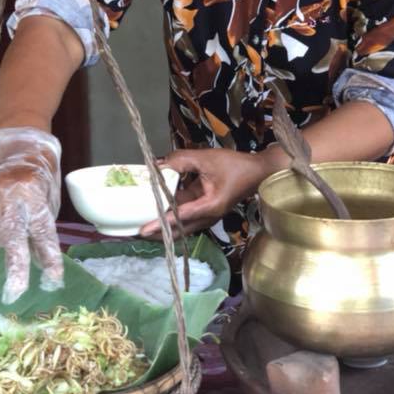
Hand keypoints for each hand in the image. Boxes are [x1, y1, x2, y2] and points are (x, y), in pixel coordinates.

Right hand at [0, 127, 63, 306]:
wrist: (13, 145)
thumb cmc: (38, 175)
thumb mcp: (48, 200)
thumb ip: (43, 231)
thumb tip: (41, 265)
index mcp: (36, 199)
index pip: (45, 236)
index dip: (50, 260)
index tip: (53, 283)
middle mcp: (12, 205)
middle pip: (14, 243)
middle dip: (14, 272)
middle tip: (13, 297)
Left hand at [139, 148, 271, 238]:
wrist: (259, 172)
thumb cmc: (235, 166)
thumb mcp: (207, 159)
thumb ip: (181, 161)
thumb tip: (158, 165)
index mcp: (209, 206)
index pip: (180, 216)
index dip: (160, 222)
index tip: (142, 230)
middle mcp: (207, 216)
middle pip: (177, 230)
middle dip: (157, 233)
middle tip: (133, 234)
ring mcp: (207, 216)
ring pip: (180, 226)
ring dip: (162, 226)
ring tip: (140, 227)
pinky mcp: (206, 211)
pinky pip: (185, 217)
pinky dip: (171, 216)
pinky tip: (157, 211)